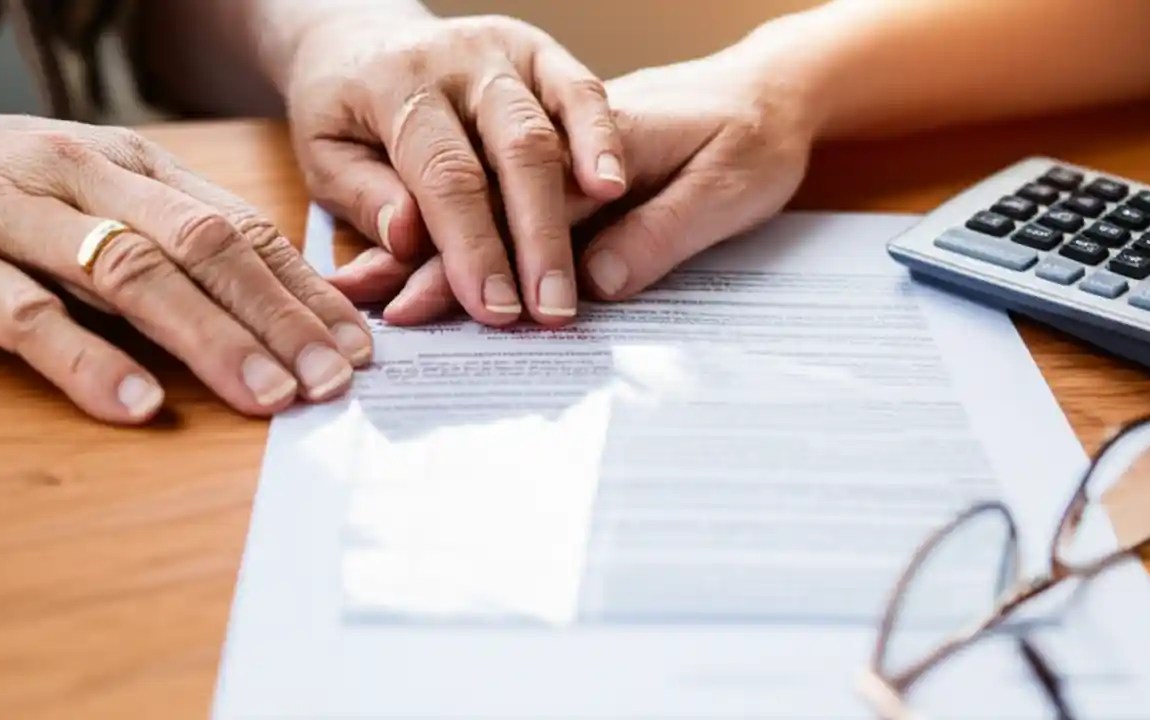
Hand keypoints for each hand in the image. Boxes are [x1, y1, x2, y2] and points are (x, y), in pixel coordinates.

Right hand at [0, 112, 371, 423]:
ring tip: (266, 397)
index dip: (303, 291)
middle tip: (329, 382)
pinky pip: (26, 314)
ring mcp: (15, 215)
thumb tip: (286, 306)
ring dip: (209, 341)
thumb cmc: (10, 194)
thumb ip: (176, 238)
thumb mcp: (100, 196)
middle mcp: (83, 178)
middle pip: (203, 247)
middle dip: (278, 318)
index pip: (241, 227)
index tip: (356, 349)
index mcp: (132, 165)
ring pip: (131, 274)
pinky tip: (137, 404)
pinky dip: (86, 360)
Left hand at [284, 10, 626, 325]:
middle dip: (536, 238)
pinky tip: (613, 189)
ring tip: (588, 274)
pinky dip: (601, 138)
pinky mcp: (542, 53)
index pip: (444, 173)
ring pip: (553, 125)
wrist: (361, 36)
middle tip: (549, 309)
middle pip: (515, 150)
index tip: (492, 306)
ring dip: (575, 206)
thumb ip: (365, 196)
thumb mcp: (326, 154)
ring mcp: (506, 53)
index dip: (471, 245)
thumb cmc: (342, 111)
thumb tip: (408, 239)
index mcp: (397, 87)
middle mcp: (458, 62)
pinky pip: (582, 90)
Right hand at [361, 38, 821, 321]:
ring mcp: (545, 128)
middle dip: (446, 253)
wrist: (764, 86)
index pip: (534, 190)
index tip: (475, 310)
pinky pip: (479, 182)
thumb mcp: (732, 186)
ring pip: (467, 180)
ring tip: (384, 289)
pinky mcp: (543, 149)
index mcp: (610, 127)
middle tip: (409, 314)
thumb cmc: (755, 137)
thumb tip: (597, 280)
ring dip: (424, 237)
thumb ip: (663, 231)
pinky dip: (438, 222)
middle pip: (486, 183)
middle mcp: (562, 119)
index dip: (498, 249)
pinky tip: (410, 254)